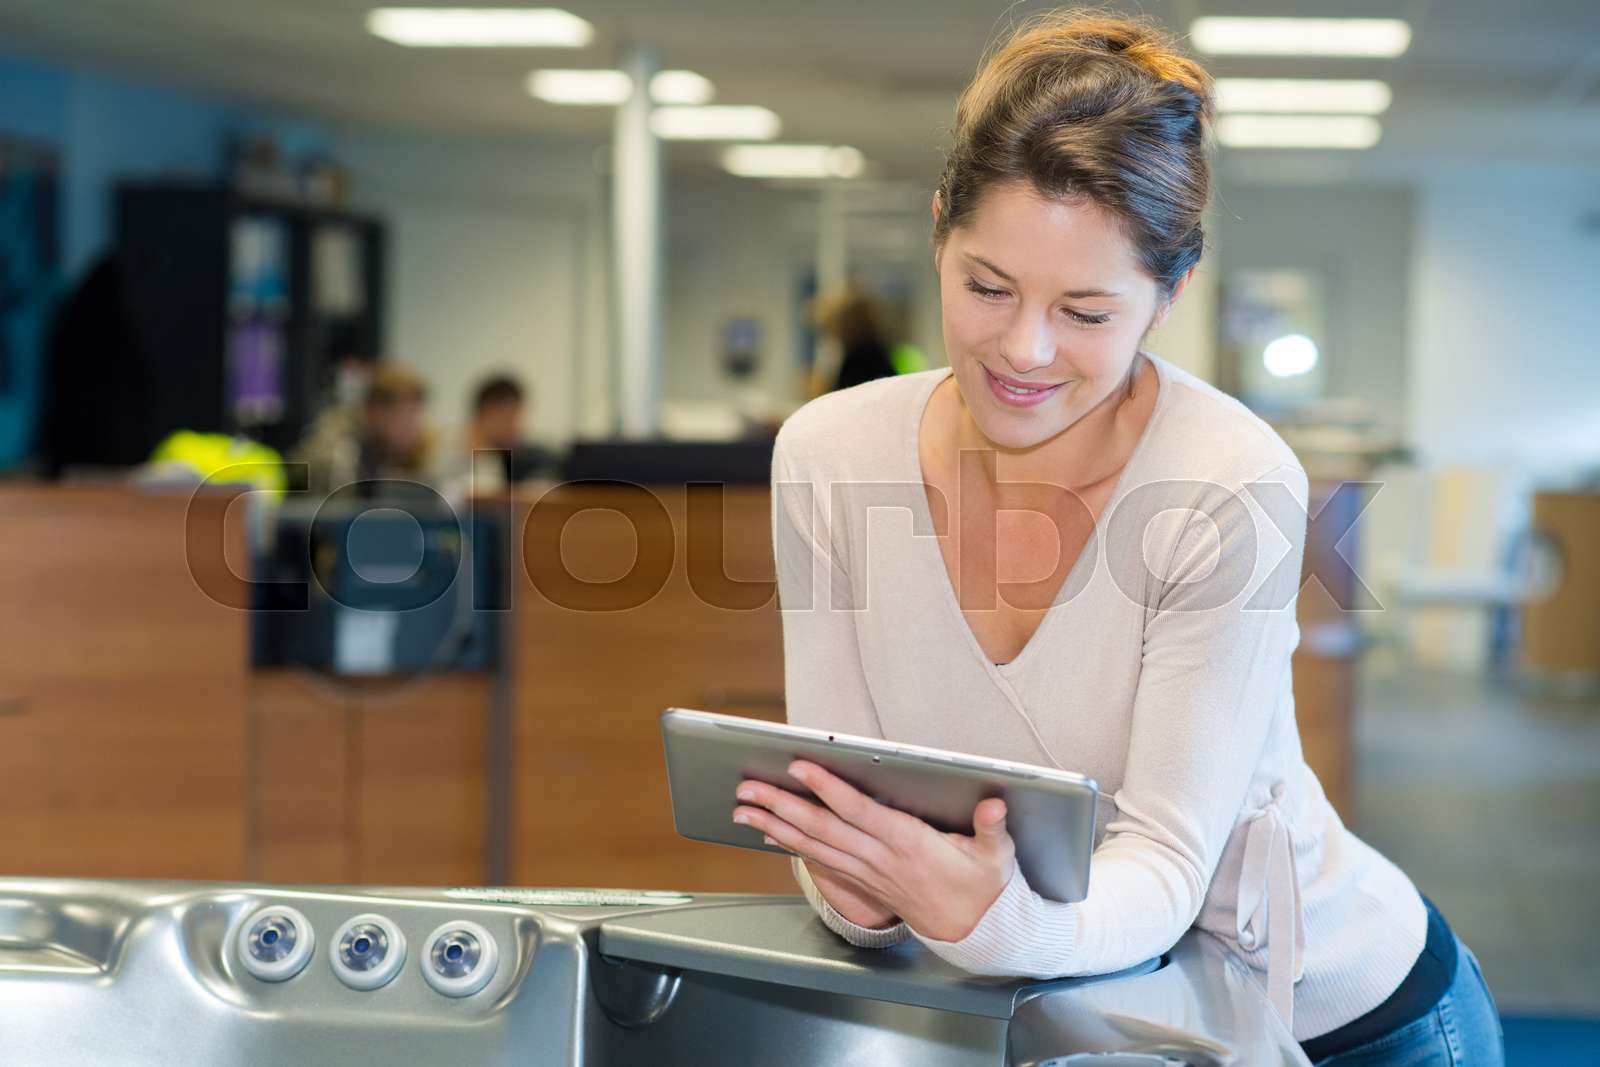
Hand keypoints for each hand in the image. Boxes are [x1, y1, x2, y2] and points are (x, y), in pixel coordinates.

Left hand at [733, 760, 1014, 941]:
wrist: (972, 931)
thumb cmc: (982, 885)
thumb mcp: (996, 856)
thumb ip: (992, 828)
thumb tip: (993, 805)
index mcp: (908, 843)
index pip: (858, 811)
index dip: (827, 788)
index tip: (799, 767)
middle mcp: (879, 858)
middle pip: (821, 828)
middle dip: (781, 805)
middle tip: (747, 787)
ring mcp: (866, 872)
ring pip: (811, 846)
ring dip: (773, 825)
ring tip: (743, 807)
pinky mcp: (860, 881)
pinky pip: (817, 861)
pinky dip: (789, 845)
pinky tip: (767, 832)